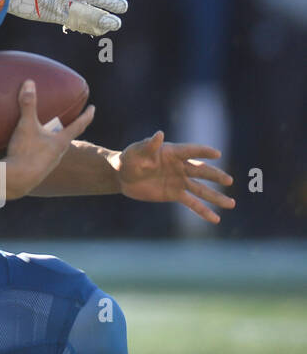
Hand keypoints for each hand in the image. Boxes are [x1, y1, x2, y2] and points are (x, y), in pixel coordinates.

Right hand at [4, 80, 92, 197]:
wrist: (16, 180)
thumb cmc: (26, 152)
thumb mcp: (26, 126)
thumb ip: (28, 104)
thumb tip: (29, 82)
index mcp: (60, 142)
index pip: (79, 125)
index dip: (87, 115)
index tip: (93, 108)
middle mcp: (58, 153)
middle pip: (67, 138)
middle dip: (69, 128)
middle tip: (70, 120)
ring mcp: (48, 164)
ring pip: (55, 149)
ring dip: (54, 140)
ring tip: (48, 134)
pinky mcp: (37, 170)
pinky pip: (42, 156)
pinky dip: (40, 149)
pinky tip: (30, 150)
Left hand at [116, 131, 234, 223]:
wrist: (122, 176)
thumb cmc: (128, 159)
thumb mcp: (136, 152)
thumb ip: (148, 145)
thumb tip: (159, 134)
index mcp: (172, 152)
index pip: (190, 151)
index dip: (203, 151)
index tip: (217, 154)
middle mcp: (180, 166)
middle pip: (201, 171)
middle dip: (215, 175)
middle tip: (229, 180)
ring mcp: (179, 181)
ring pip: (201, 189)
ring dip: (216, 197)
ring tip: (231, 204)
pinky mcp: (175, 194)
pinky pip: (192, 203)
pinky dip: (203, 211)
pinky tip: (216, 219)